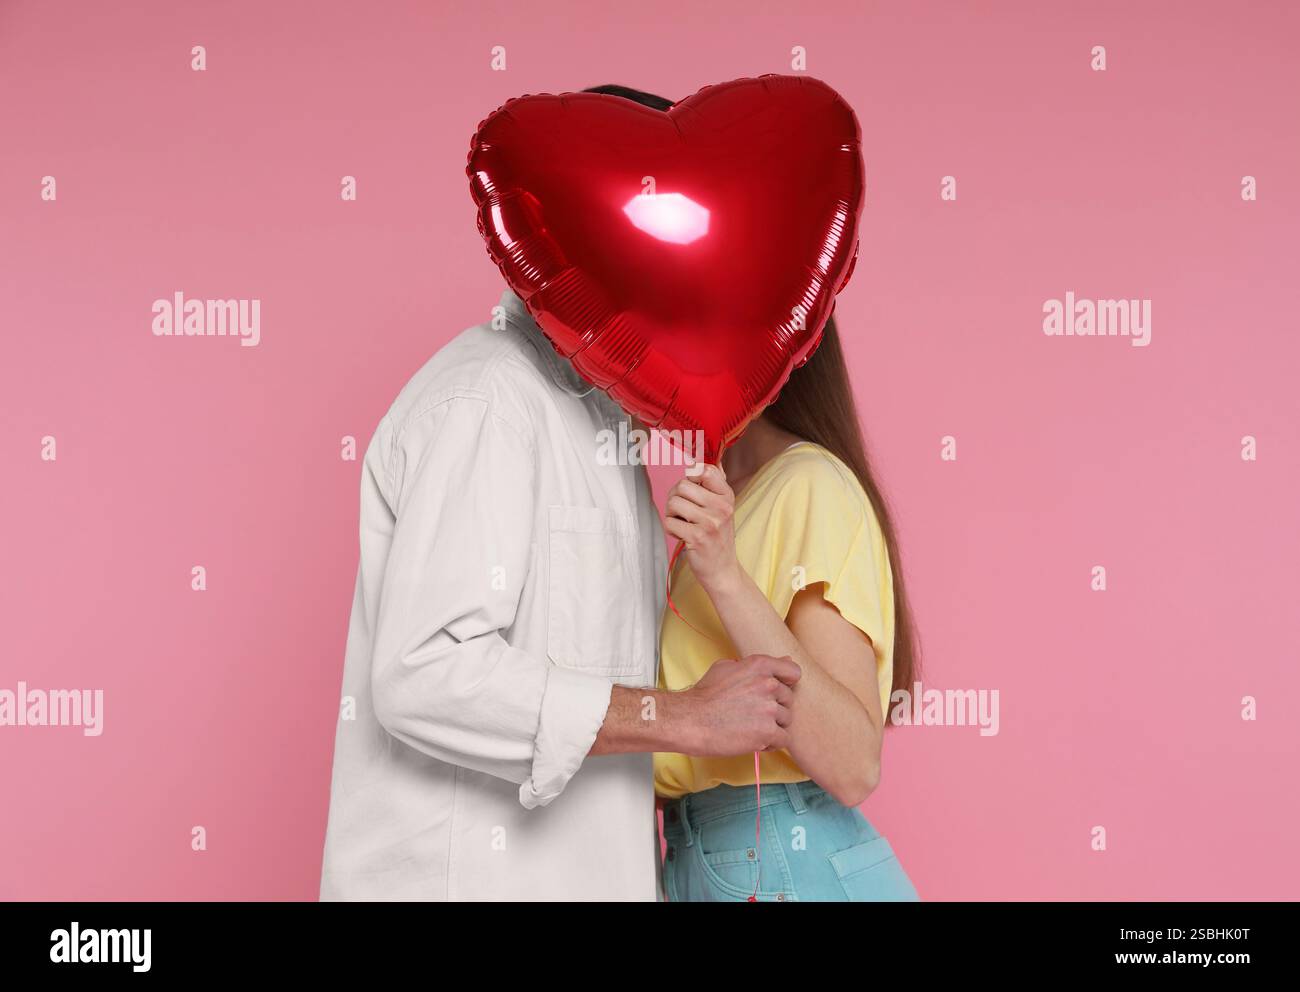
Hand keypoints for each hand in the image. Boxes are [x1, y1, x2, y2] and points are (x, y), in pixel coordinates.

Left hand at [664, 461, 740, 594]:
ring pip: (673, 502)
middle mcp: (721, 507)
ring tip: (682, 523)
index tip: (691, 489)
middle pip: (682, 485)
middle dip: (675, 497)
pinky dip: (671, 530)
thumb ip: (714, 483)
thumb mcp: (722, 507)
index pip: (704, 469)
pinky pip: (669, 522)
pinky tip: (682, 536)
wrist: (722, 570)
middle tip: (682, 511)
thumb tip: (705, 457)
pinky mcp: (697, 538)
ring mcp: (710, 523)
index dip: (690, 476)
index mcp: (727, 496)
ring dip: (671, 514)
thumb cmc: (717, 536)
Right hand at [679, 654, 800, 754]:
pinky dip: (771, 743)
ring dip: (772, 726)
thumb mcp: (726, 667)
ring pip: (786, 720)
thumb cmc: (705, 695)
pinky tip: (755, 740)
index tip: (775, 692)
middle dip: (775, 708)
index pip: (793, 671)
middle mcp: (768, 684)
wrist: (690, 720)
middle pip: (788, 699)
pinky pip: (784, 739)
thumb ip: (757, 665)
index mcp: (760, 665)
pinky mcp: (768, 731)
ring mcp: (769, 708)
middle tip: (753, 713)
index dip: (787, 683)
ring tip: (751, 728)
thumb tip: (784, 659)